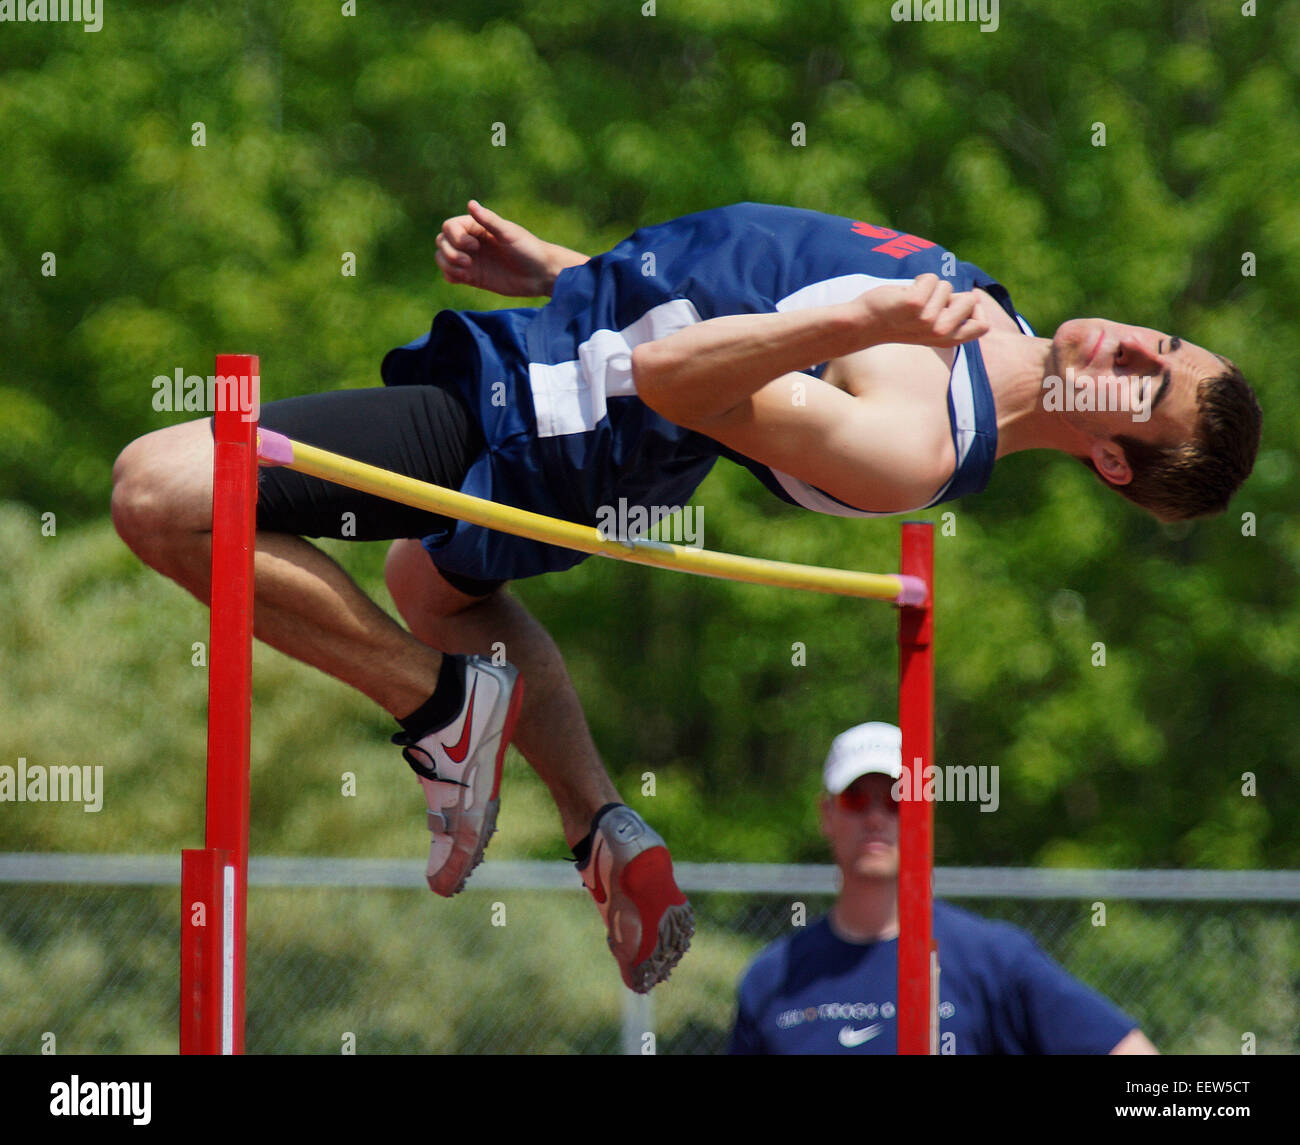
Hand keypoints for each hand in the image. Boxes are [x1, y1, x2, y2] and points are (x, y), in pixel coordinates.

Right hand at [435, 200, 552, 296]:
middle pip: (442, 241)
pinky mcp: (472, 277)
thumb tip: (470, 203)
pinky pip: (450, 275)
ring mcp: (470, 259)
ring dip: (447, 264)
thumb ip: (488, 220)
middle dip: (449, 252)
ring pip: (442, 258)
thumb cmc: (528, 249)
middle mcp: (470, 241)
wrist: (540, 274)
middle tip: (469, 262)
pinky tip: (465, 278)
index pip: (449, 227)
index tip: (475, 247)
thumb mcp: (509, 233)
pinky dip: (450, 275)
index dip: (455, 237)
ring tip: (466, 272)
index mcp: (477, 226)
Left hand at [856, 274, 989, 347]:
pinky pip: (931, 279)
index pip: (983, 326)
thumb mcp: (933, 324)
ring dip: (930, 287)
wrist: (866, 324)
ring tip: (912, 300)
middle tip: (929, 303)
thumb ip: (954, 315)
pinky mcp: (915, 305)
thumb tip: (976, 296)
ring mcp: (928, 320)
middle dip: (952, 294)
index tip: (955, 304)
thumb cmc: (901, 320)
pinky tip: (905, 294)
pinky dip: (920, 280)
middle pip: (970, 301)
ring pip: (946, 286)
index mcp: (948, 340)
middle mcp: (940, 333)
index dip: (975, 309)